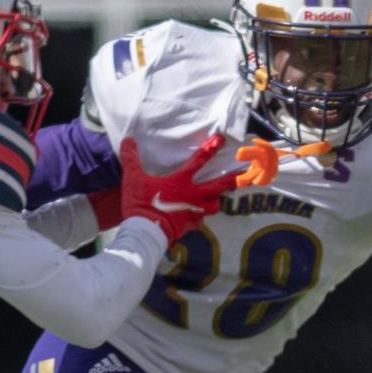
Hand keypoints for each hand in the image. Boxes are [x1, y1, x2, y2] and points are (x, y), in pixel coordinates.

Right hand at [111, 134, 243, 242]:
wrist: (146, 233)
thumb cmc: (142, 204)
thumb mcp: (133, 179)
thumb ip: (131, 158)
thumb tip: (128, 139)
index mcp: (181, 181)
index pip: (199, 160)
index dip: (210, 148)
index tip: (221, 140)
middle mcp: (193, 195)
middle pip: (218, 185)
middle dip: (231, 179)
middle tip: (244, 175)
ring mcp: (194, 212)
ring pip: (213, 205)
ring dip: (215, 200)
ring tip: (215, 198)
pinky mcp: (190, 226)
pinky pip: (200, 220)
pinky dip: (199, 218)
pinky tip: (196, 217)